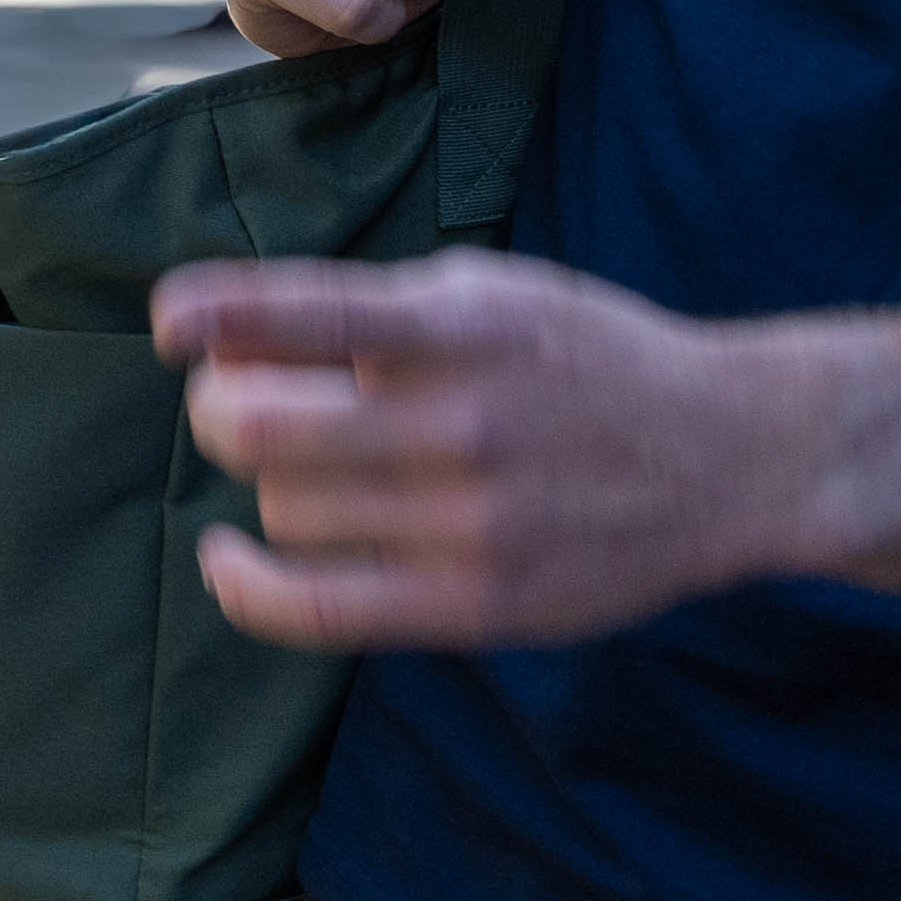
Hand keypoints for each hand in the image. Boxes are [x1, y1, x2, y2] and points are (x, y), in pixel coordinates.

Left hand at [158, 246, 831, 648]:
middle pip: (259, 423)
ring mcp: (468, 519)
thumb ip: (377, 312)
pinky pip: (318, 605)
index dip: (215, 313)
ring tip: (310, 468)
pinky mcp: (474, 602)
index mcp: (462, 324)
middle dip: (220, 406)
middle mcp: (460, 419)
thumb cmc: (589, 364)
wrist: (732, 456)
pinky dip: (248, 582)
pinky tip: (226, 557)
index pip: (305, 309)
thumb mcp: (497, 295)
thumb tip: (232, 339)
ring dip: (269, 483)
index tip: (169, 323)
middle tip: (233, 401)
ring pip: (284, 506)